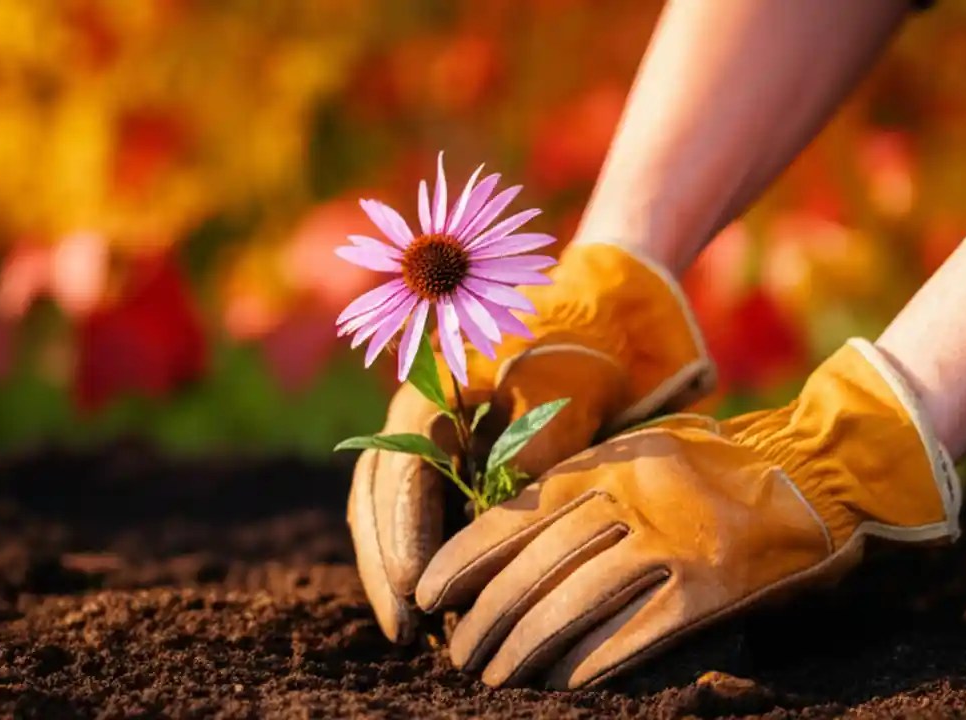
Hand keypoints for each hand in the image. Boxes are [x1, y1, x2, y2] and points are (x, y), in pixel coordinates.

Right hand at [349, 241, 715, 642]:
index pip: (400, 472)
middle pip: (376, 499)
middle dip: (385, 568)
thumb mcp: (563, 394)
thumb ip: (531, 449)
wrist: (590, 326)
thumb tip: (498, 523)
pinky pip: (408, 515)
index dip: (402, 533)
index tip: (415, 590)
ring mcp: (418, 444)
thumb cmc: (577, 356)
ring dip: (390, 570)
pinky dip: (411, 557)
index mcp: (429, 392)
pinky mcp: (436, 466)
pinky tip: (427, 603)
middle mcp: (410, 420)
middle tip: (404, 629)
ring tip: (409, 631)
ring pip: (382, 511)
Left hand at [415, 339, 961, 687]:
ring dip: (526, 648)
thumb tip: (504, 542)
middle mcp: (633, 495)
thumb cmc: (713, 465)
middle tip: (456, 653)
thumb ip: (580, 483)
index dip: (462, 558)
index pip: (514, 513)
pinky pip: (639, 632)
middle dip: (486, 616)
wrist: (816, 468)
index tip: (428, 592)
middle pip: (535, 565)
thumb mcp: (638, 450)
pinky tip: (565, 684)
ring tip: (493, 677)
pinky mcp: (714, 586)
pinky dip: (595, 661)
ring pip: (576, 602)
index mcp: (608, 459)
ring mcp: (676, 540)